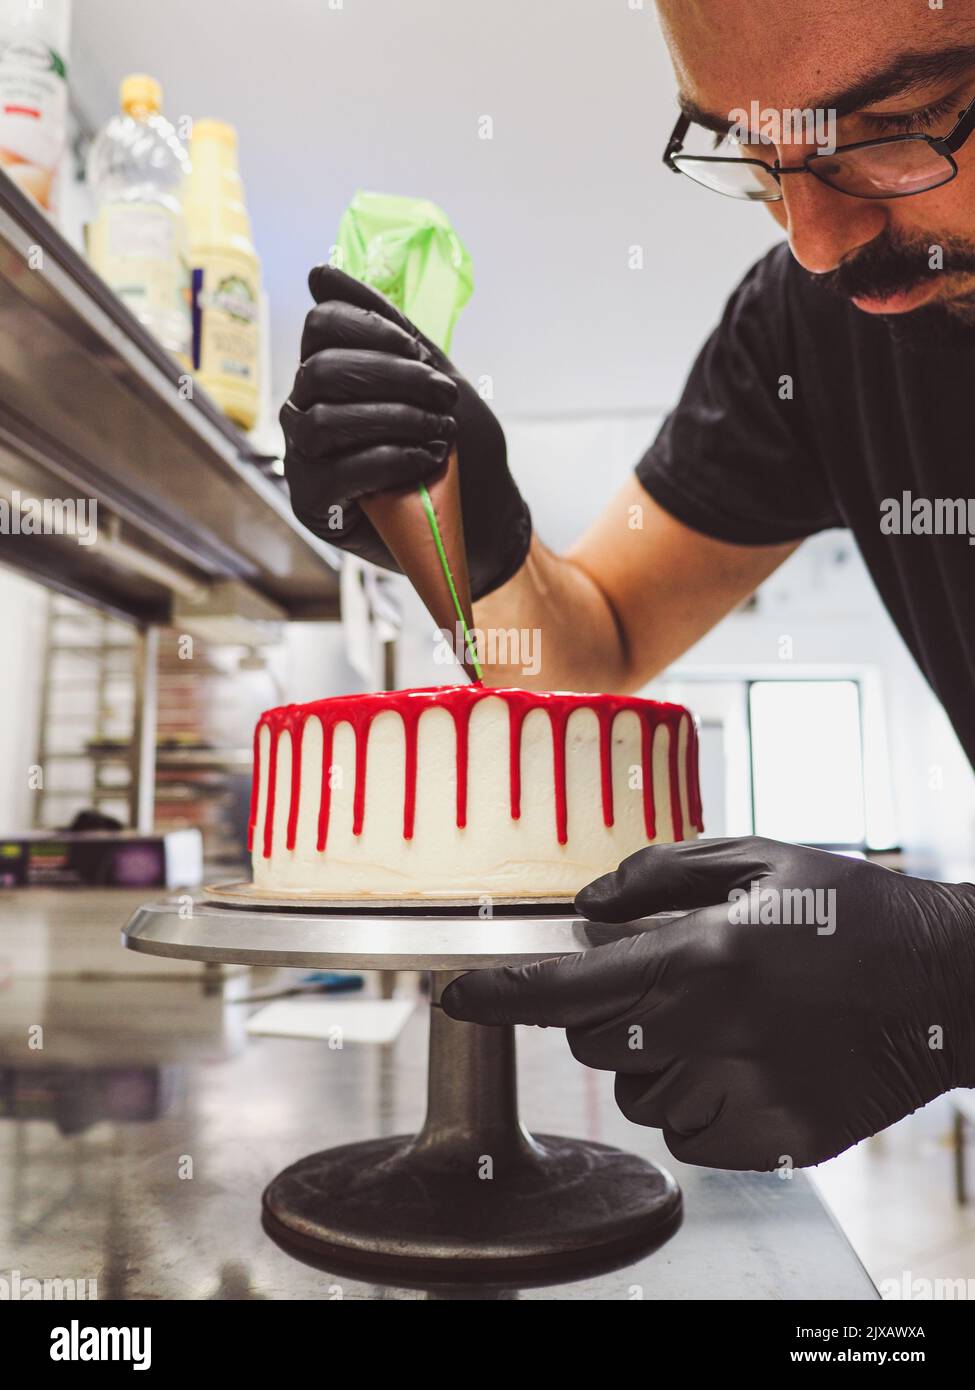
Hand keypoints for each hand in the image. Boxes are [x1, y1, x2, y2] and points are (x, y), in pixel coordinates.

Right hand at [280, 266, 531, 599]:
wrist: (482, 519)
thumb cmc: (459, 448)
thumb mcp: (434, 377)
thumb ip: (390, 329)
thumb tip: (318, 273)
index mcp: (332, 373)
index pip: (321, 326)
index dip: (369, 329)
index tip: (419, 354)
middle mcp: (308, 409)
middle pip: (322, 369)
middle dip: (392, 377)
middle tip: (443, 397)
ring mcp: (304, 457)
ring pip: (325, 419)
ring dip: (394, 419)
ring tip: (440, 432)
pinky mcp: (313, 503)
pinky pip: (337, 470)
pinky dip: (388, 459)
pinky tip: (423, 461)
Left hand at [443, 838, 974, 1170]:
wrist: (948, 987)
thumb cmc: (852, 911)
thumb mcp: (760, 859)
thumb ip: (661, 874)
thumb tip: (588, 907)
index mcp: (706, 959)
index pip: (568, 990)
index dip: (500, 996)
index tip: (454, 995)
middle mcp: (716, 1036)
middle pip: (593, 1042)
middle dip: (607, 1007)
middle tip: (673, 975)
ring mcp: (745, 1099)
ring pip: (636, 1093)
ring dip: (652, 1055)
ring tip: (727, 1017)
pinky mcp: (772, 1145)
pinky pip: (685, 1130)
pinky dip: (694, 1096)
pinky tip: (750, 1056)